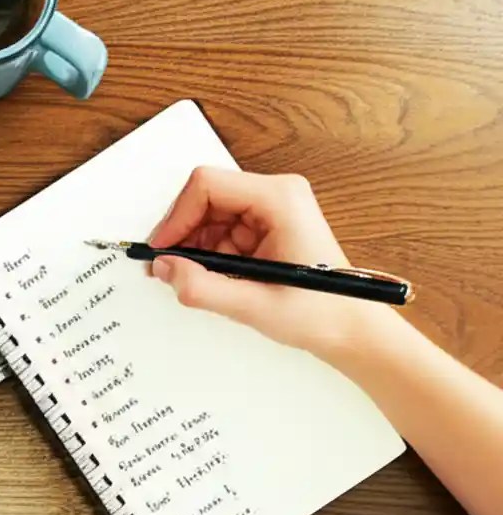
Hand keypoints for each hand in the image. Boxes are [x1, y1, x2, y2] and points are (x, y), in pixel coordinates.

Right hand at [148, 166, 394, 359]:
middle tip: (171, 268)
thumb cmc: (322, 312)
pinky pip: (219, 232)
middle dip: (183, 235)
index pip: (207, 185)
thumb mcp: (254, 306)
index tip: (162, 249)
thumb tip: (164, 268)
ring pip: (208, 216)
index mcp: (280, 199)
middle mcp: (276, 195)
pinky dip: (208, 256)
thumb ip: (203, 287)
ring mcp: (270, 210)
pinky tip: (219, 279)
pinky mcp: (264, 226)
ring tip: (205, 281)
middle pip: (205, 198)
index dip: (177, 217)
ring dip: (196, 249)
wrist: (351, 329)